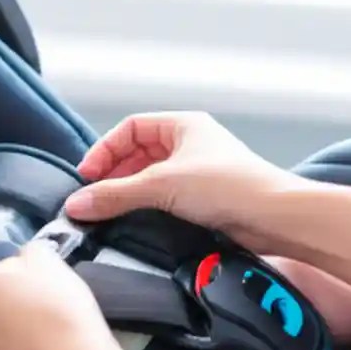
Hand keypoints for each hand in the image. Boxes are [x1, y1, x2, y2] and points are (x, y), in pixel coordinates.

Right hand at [64, 112, 291, 232]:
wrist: (273, 217)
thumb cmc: (228, 186)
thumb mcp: (162, 185)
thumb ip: (116, 194)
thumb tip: (77, 204)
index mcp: (184, 125)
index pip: (131, 128)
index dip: (106, 149)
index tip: (87, 176)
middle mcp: (191, 145)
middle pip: (139, 154)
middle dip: (114, 175)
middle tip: (94, 199)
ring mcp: (199, 173)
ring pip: (151, 179)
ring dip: (130, 194)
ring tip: (110, 214)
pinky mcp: (205, 200)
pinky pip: (167, 200)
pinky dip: (148, 209)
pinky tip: (136, 224)